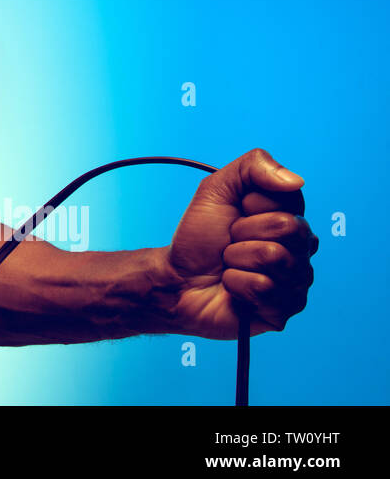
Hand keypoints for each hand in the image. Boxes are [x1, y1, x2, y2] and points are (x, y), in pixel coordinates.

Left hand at [163, 148, 317, 338]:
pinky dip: (237, 284)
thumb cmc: (200, 236)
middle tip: (229, 242)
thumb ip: (254, 167)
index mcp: (291, 220)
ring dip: (236, 259)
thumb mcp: (217, 189)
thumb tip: (296, 180)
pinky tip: (233, 288)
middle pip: (287, 228)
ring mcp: (296, 283)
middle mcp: (301, 251)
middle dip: (242, 232)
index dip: (251, 203)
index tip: (236, 213)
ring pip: (275, 258)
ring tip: (230, 265)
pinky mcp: (284, 312)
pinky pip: (265, 289)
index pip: (290, 198)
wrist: (177, 277)